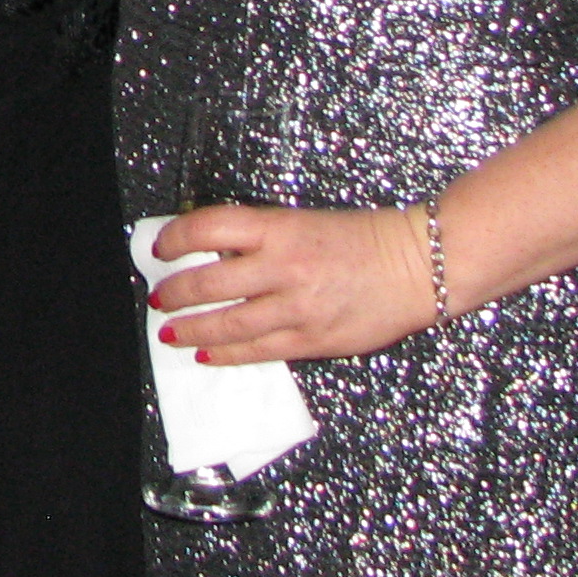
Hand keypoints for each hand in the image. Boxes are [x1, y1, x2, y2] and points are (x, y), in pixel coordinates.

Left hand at [150, 202, 432, 363]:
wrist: (419, 266)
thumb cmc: (365, 238)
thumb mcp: (305, 222)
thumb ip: (262, 238)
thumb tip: (214, 254)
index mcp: (282, 227)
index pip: (210, 227)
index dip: (176, 237)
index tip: (160, 247)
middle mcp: (285, 267)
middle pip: (209, 281)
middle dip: (175, 291)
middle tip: (158, 296)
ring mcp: (297, 307)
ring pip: (227, 323)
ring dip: (190, 327)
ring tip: (169, 330)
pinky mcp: (312, 340)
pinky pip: (257, 351)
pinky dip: (226, 354)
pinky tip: (206, 353)